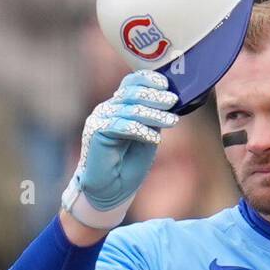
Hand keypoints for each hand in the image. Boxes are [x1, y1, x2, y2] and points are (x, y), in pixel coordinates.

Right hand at [61, 71, 178, 231]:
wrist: (110, 190)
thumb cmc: (128, 166)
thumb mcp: (147, 137)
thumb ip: (153, 120)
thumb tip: (170, 103)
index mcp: (118, 106)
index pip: (130, 83)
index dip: (147, 80)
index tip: (165, 84)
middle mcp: (107, 109)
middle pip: (130, 93)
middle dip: (154, 96)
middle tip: (172, 101)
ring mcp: (100, 119)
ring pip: (129, 109)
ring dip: (153, 115)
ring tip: (172, 121)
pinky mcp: (96, 132)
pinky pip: (120, 125)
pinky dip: (140, 131)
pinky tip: (154, 139)